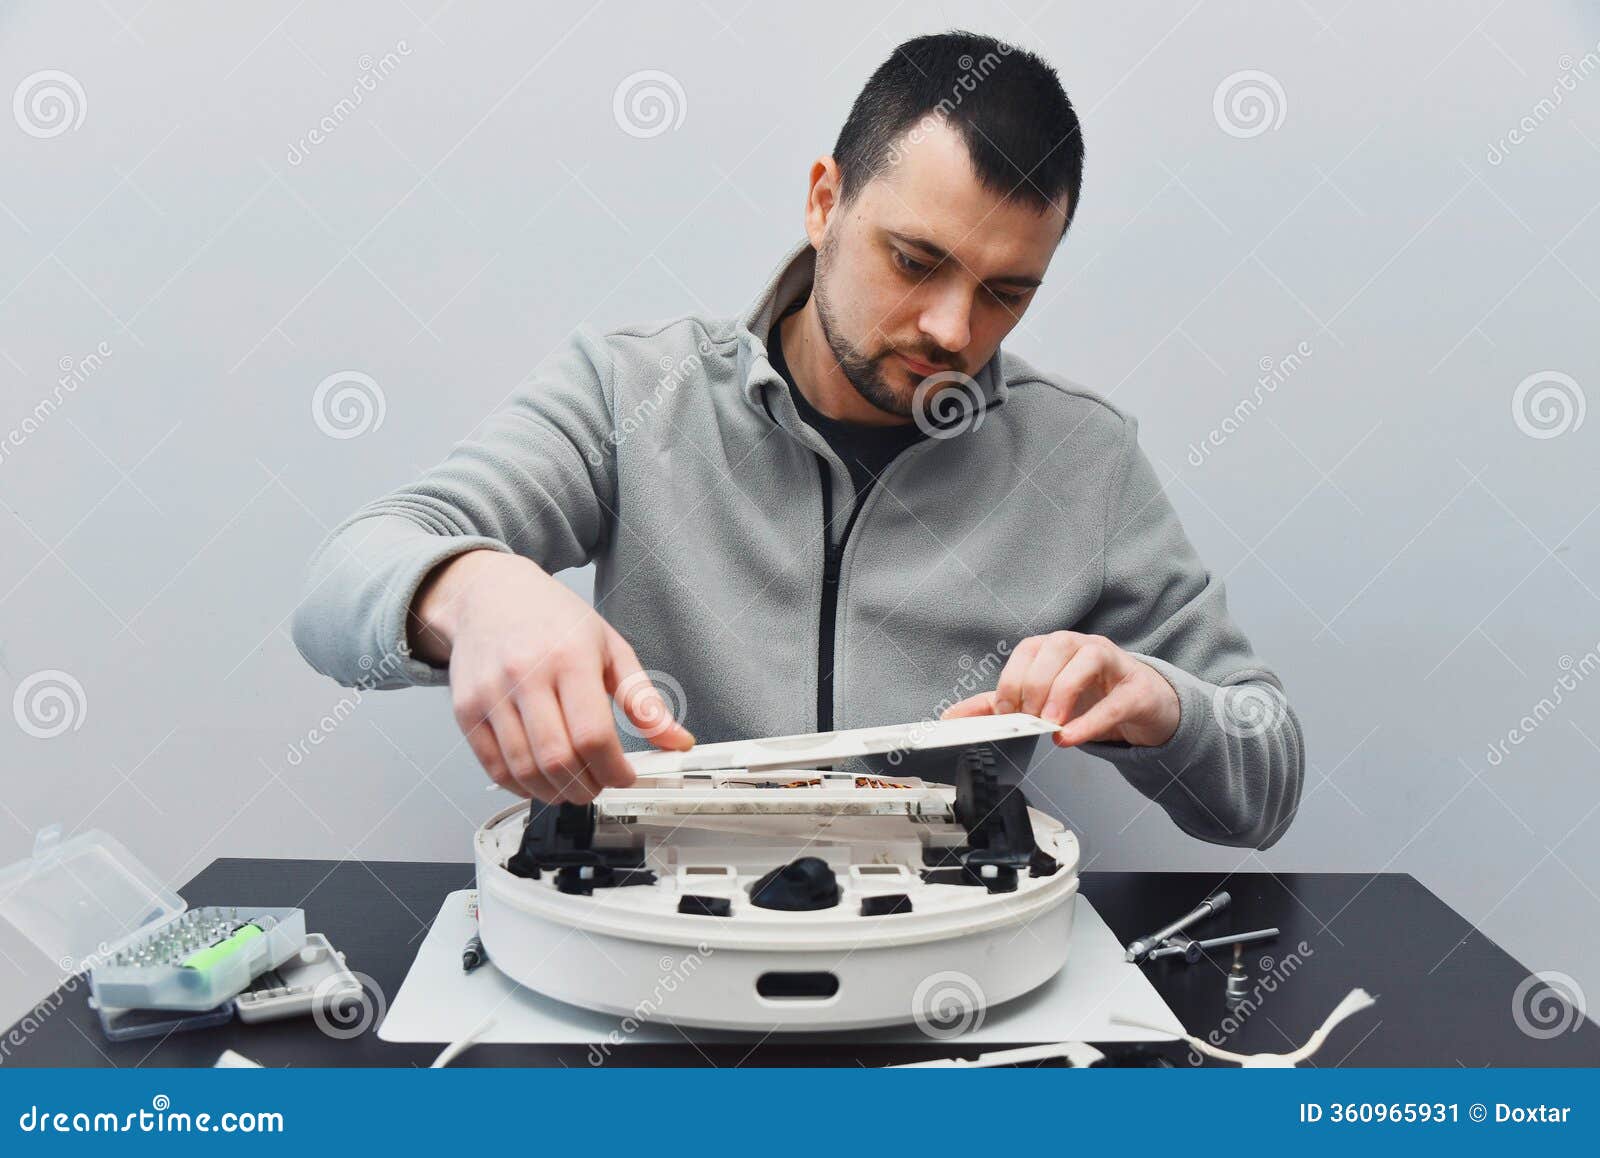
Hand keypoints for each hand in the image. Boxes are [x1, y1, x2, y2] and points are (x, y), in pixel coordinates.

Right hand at [409, 550, 693, 802]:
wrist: (488, 594)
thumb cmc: (551, 618)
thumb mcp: (610, 647)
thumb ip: (642, 699)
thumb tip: (676, 740)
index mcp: (570, 656)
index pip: (593, 734)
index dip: (614, 769)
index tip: (625, 775)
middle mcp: (526, 674)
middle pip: (558, 758)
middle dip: (587, 787)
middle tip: (600, 785)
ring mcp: (491, 694)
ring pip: (524, 769)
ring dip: (556, 792)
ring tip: (574, 786)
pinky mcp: (466, 710)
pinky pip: (494, 767)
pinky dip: (521, 786)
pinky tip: (540, 780)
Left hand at [941, 631, 1179, 747]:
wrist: (1142, 704)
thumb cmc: (1089, 696)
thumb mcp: (1039, 700)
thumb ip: (996, 707)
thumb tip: (951, 717)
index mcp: (1054, 647)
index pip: (1026, 652)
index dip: (1011, 681)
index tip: (1006, 714)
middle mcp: (1082, 646)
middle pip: (1053, 650)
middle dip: (1034, 686)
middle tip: (1028, 720)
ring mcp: (1113, 662)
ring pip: (1085, 660)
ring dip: (1061, 693)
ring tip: (1049, 724)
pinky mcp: (1137, 689)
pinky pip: (1114, 701)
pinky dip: (1089, 722)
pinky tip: (1070, 738)